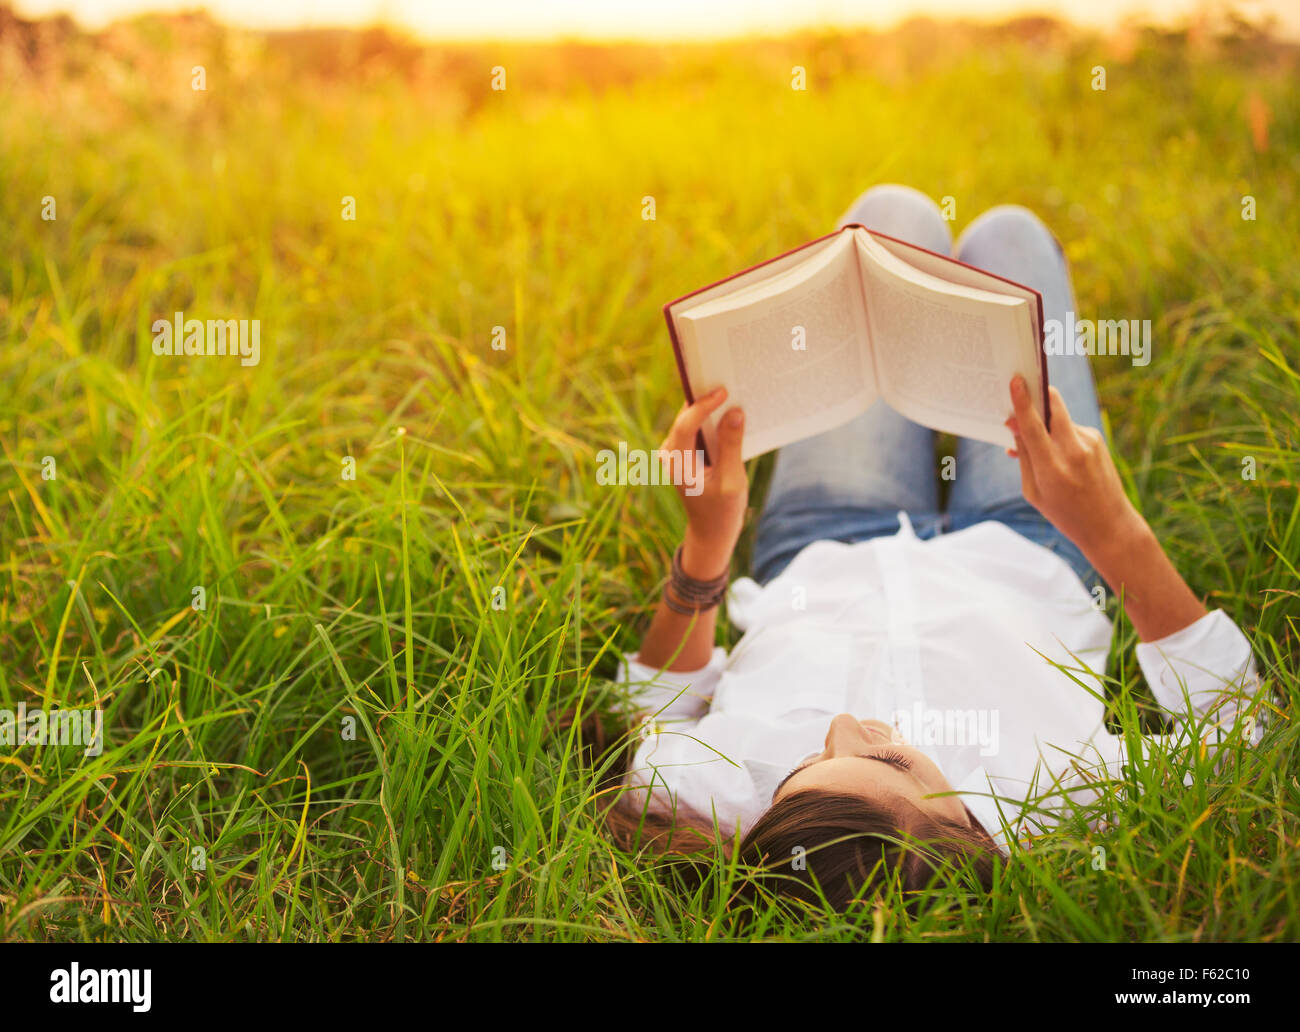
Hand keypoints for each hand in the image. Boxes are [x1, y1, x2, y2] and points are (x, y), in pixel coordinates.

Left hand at [657, 387, 747, 571]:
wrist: (711, 532)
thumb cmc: (721, 511)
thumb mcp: (731, 480)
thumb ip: (732, 445)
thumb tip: (735, 412)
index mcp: (676, 463)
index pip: (686, 424)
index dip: (703, 405)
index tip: (723, 391)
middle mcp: (670, 453)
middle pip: (687, 417)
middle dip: (707, 400)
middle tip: (729, 380)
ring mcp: (675, 452)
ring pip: (692, 420)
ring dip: (711, 409)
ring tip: (733, 391)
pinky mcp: (685, 452)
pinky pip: (698, 429)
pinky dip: (713, 420)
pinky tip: (731, 411)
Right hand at [1005, 375, 1142, 556]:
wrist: (1109, 525)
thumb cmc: (1065, 512)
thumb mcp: (1034, 491)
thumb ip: (1024, 456)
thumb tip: (1014, 425)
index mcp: (1052, 469)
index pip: (1034, 427)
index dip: (1023, 403)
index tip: (1016, 381)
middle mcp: (1073, 451)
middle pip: (1054, 405)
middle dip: (1038, 394)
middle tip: (1024, 389)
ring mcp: (1089, 442)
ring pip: (1059, 418)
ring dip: (1045, 424)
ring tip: (1041, 451)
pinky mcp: (1097, 439)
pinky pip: (1069, 428)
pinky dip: (1057, 435)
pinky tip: (1059, 457)